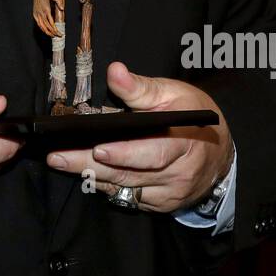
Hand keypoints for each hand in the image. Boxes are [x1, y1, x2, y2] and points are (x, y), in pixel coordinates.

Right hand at [32, 0, 62, 36]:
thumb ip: (58, 3)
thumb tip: (62, 9)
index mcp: (46, 10)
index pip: (51, 23)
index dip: (55, 29)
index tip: (59, 33)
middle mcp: (41, 13)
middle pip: (47, 27)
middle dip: (53, 32)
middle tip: (58, 36)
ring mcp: (37, 14)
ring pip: (42, 26)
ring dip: (47, 32)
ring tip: (52, 36)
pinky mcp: (35, 14)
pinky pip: (38, 23)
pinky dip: (42, 28)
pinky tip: (46, 31)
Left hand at [45, 62, 231, 212]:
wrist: (218, 149)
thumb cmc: (191, 115)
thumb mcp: (172, 93)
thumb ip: (140, 87)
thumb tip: (115, 71)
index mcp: (183, 142)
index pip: (152, 153)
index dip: (124, 154)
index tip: (97, 148)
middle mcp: (178, 174)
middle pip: (130, 174)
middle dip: (90, 166)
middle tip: (58, 157)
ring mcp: (170, 193)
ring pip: (125, 188)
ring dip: (91, 177)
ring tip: (61, 162)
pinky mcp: (161, 204)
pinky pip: (129, 198)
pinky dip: (107, 186)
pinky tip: (85, 174)